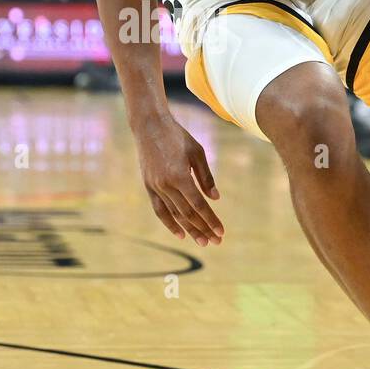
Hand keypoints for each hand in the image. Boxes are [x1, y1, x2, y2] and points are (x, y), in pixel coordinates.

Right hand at [134, 113, 222, 245]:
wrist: (149, 126)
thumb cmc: (177, 136)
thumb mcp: (197, 152)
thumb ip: (206, 177)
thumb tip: (215, 199)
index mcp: (179, 175)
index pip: (198, 205)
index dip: (210, 220)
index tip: (221, 232)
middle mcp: (166, 185)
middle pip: (187, 214)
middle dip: (203, 229)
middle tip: (216, 242)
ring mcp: (155, 186)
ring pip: (174, 214)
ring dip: (189, 230)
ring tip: (202, 242)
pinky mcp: (148, 186)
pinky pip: (159, 209)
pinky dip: (169, 223)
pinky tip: (180, 234)